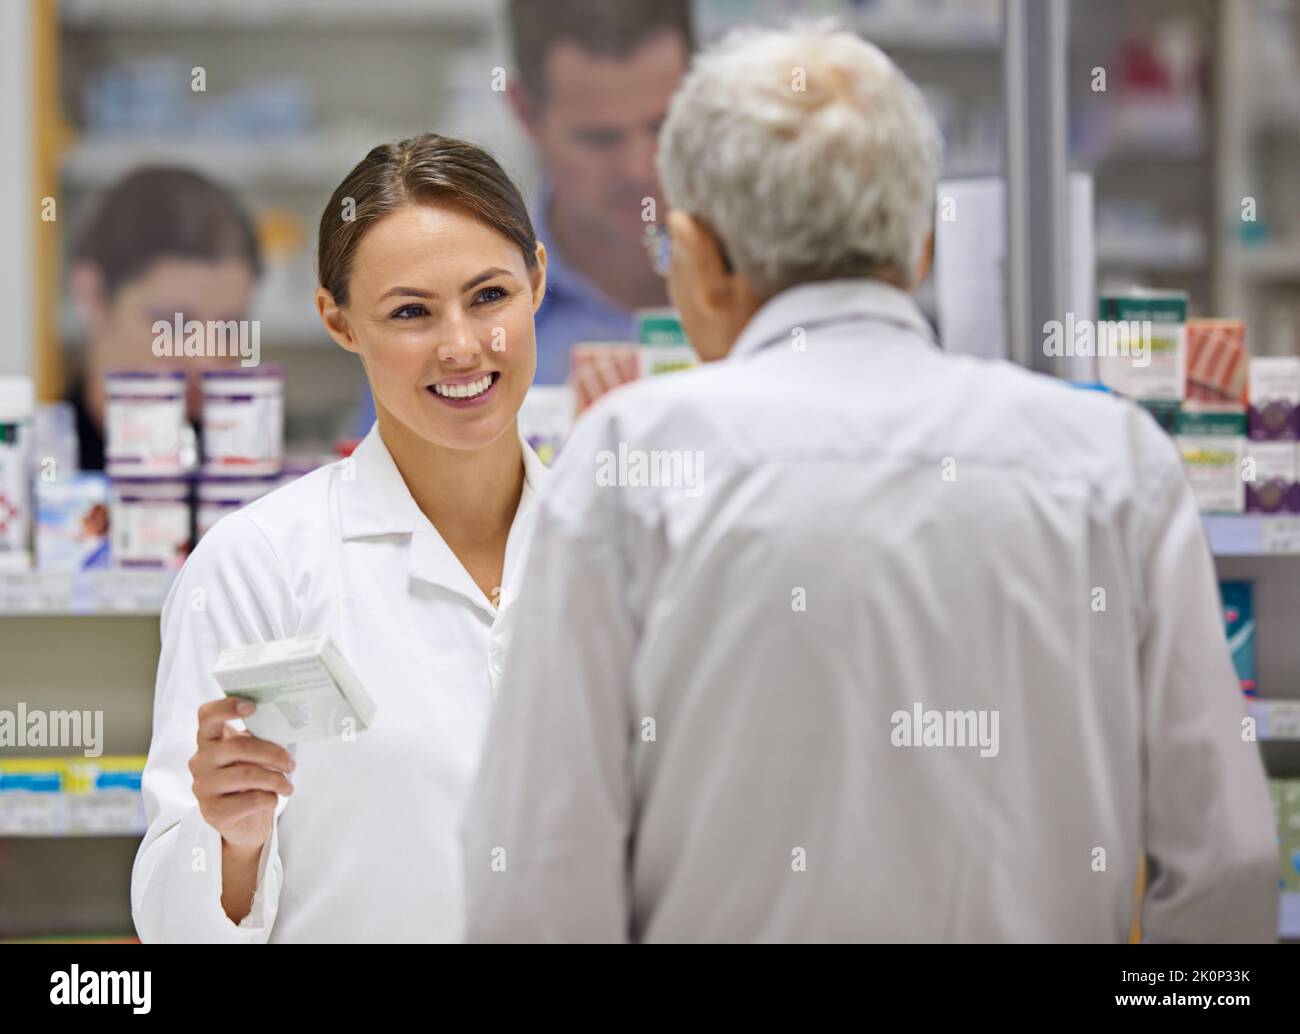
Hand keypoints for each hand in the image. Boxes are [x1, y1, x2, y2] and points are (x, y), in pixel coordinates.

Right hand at [189, 697, 295, 851]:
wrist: (243, 820)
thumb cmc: (250, 778)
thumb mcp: (252, 754)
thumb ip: (259, 737)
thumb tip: (284, 723)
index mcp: (209, 739)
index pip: (207, 715)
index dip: (227, 706)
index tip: (253, 706)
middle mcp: (200, 760)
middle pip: (237, 746)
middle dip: (272, 753)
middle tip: (291, 763)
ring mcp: (203, 786)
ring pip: (246, 775)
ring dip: (276, 779)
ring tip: (288, 786)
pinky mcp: (212, 811)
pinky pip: (250, 800)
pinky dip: (269, 798)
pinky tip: (273, 799)